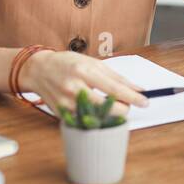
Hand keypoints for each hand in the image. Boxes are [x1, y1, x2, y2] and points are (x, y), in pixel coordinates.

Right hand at [20, 50, 148, 116]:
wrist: (39, 70)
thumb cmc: (68, 63)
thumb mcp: (92, 63)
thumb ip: (115, 77)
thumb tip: (137, 88)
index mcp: (84, 71)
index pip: (114, 88)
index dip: (132, 97)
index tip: (145, 102)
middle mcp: (74, 87)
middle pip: (107, 107)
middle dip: (123, 109)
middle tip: (126, 105)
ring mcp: (66, 103)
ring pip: (97, 117)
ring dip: (109, 114)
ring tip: (110, 105)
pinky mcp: (61, 114)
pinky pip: (84, 120)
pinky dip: (94, 117)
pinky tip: (94, 109)